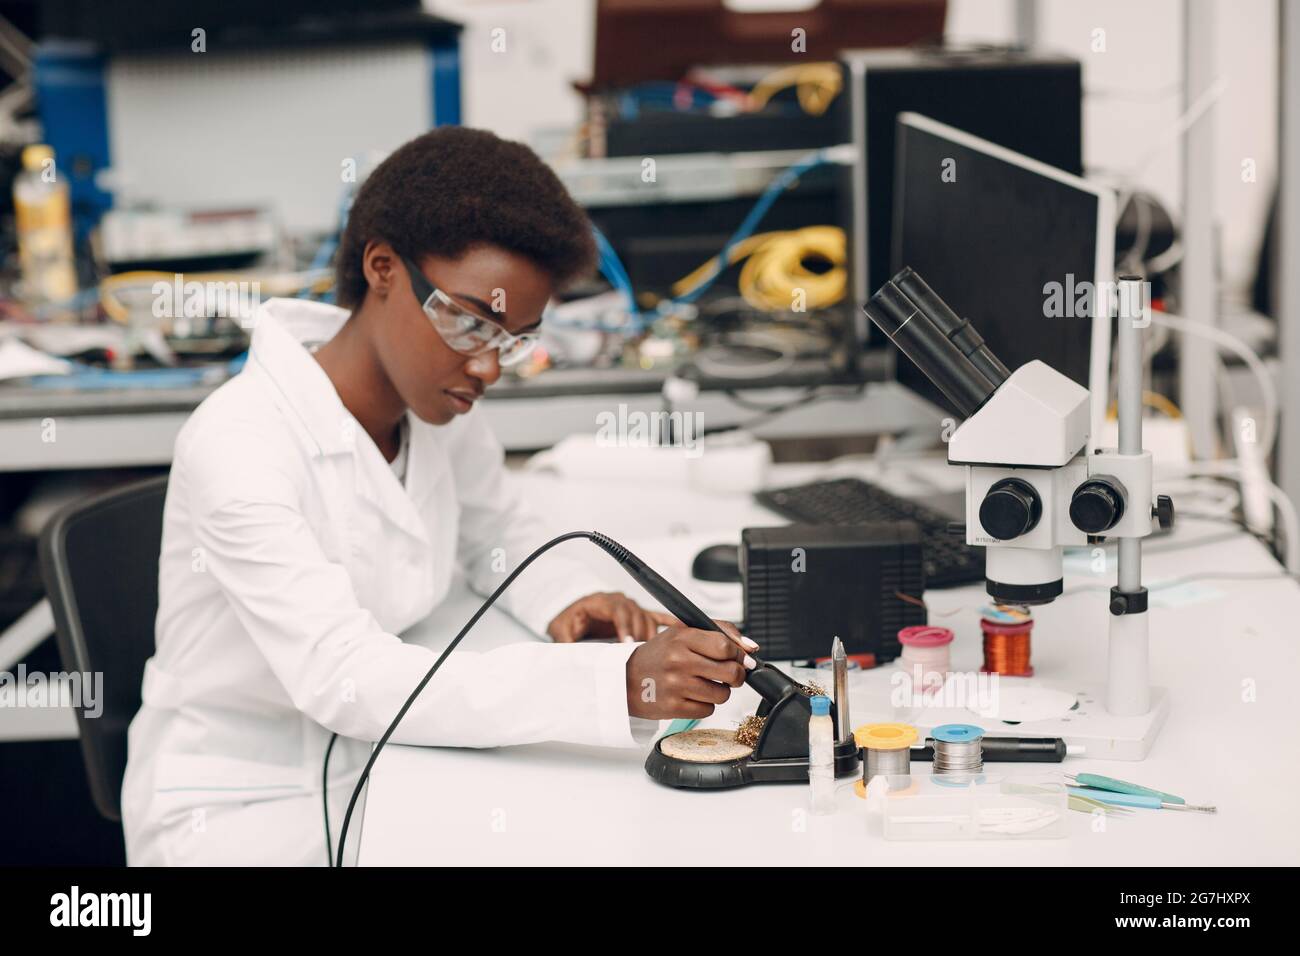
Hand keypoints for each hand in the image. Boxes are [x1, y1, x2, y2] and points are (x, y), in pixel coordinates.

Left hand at [547, 591, 678, 642]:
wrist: (573, 618)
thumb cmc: (568, 623)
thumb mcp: (560, 630)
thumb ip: (564, 639)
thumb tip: (567, 654)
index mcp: (601, 601)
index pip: (618, 610)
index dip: (625, 626)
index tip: (627, 643)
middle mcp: (620, 602)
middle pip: (637, 615)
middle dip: (640, 635)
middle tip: (642, 654)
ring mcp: (631, 609)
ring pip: (649, 619)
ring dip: (653, 637)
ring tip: (656, 655)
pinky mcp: (639, 617)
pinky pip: (658, 618)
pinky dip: (671, 623)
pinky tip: (684, 630)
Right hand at [625, 623, 757, 719]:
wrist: (626, 678)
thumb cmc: (659, 654)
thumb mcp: (683, 632)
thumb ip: (720, 632)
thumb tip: (753, 649)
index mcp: (682, 637)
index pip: (726, 646)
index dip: (739, 654)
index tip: (738, 658)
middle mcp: (678, 660)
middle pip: (731, 672)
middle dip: (736, 675)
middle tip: (728, 673)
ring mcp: (676, 686)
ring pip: (723, 694)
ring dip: (720, 691)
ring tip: (705, 683)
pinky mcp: (674, 708)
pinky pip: (708, 710)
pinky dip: (705, 704)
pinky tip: (692, 695)